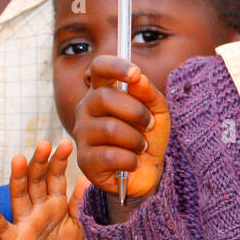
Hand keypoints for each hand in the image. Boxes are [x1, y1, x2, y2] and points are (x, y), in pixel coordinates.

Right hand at [0, 141, 86, 239]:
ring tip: (18, 160)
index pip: (56, 177)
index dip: (60, 161)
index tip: (67, 143)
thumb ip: (81, 205)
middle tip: (44, 144)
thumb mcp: (79, 225)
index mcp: (55, 201)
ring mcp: (24, 221)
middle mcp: (38, 206)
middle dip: (40, 162)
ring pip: (19, 196)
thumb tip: (87, 180)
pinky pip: (3, 229)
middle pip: (37, 180)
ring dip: (18, 178)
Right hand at [73, 56, 169, 199]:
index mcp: (102, 91)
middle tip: (148, 125)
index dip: (115, 67)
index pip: (99, 68)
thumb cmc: (148, 136)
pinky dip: (130, 160)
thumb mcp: (157, 112)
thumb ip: (149, 93)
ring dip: (136, 140)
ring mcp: (81, 135)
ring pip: (109, 129)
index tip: (135, 74)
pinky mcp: (84, 161)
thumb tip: (138, 78)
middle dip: (136, 112)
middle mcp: (86, 109)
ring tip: (141, 147)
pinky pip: (110, 155)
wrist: (147, 172)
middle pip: (104, 97)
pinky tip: (132, 163)